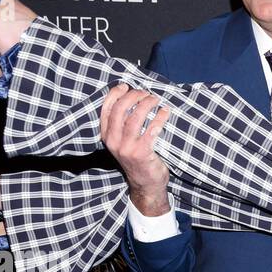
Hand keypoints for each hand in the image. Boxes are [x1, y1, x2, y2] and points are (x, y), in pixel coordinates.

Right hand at [101, 85, 170, 216]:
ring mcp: (127, 148)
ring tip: (156, 99)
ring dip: (147, 104)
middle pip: (120, 109)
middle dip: (134, 96)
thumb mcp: (123, 142)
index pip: (106, 109)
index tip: (125, 86)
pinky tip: (165, 112)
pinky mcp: (142, 153)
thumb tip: (132, 97)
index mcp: (107, 136)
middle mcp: (114, 141)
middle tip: (145, 93)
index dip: (115, 94)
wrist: (145, 185)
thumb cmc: (137, 159)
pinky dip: (159, 118)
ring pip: (135, 117)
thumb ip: (122, 125)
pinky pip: (151, 130)